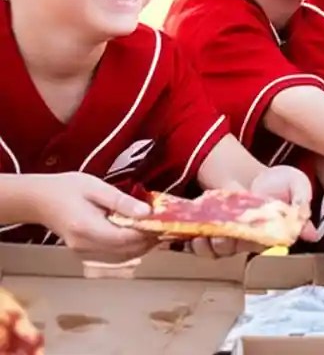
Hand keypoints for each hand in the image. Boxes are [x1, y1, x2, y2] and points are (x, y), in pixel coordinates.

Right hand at [32, 173, 159, 261]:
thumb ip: (121, 201)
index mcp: (87, 228)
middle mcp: (85, 245)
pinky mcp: (85, 252)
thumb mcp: (95, 187)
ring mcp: (84, 252)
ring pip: (122, 256)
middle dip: (149, 241)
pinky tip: (138, 233)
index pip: (125, 239)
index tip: (164, 223)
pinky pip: (114, 254)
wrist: (39, 200)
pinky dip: (130, 246)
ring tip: (155, 228)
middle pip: (126, 251)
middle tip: (166, 226)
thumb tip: (147, 212)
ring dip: (142, 245)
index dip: (147, 234)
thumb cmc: (67, 189)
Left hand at [188, 166, 318, 258]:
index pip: (269, 246)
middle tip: (225, 233)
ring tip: (203, 236)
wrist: (251, 173)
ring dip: (209, 245)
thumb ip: (303, 204)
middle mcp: (252, 239)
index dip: (260, 246)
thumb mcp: (297, 184)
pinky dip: (196, 245)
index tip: (253, 237)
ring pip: (220, 250)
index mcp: (274, 233)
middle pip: (239, 250)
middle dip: (229, 244)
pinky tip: (193, 237)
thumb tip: (313, 234)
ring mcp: (231, 237)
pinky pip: (203, 248)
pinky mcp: (213, 232)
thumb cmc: (279, 180)